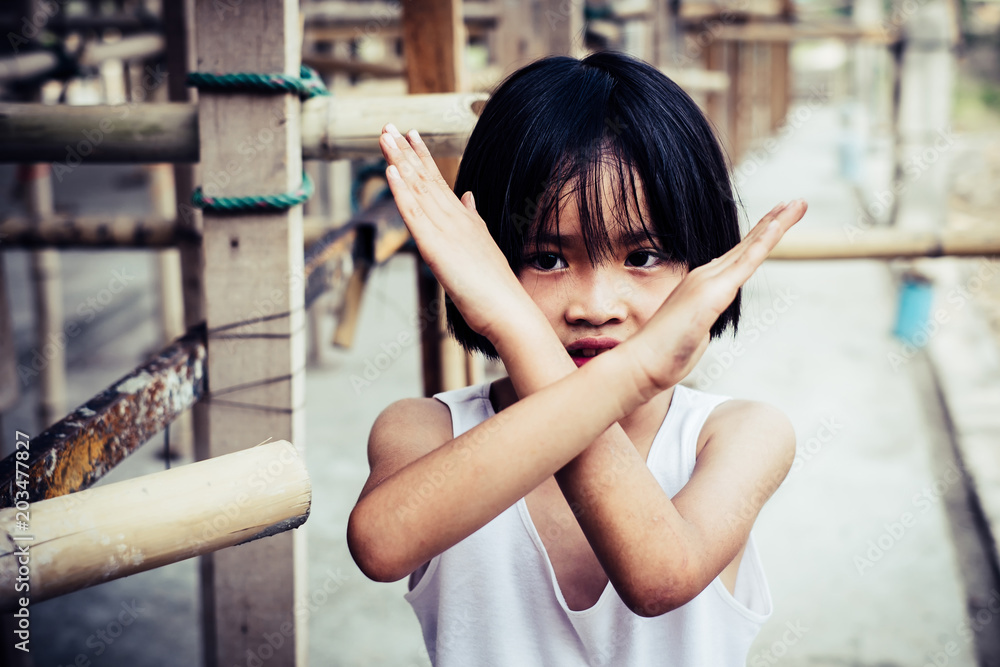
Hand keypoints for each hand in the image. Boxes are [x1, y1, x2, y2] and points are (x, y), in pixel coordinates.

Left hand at [379, 124, 539, 342]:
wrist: (508, 309)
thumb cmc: (495, 287)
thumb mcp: (483, 245)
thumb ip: (473, 219)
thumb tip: (468, 197)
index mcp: (464, 219)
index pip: (439, 182)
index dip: (422, 157)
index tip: (410, 134)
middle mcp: (454, 218)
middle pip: (424, 178)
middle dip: (404, 150)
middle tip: (387, 125)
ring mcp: (444, 230)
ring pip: (417, 189)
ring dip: (398, 160)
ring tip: (384, 136)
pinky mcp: (434, 247)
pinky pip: (413, 214)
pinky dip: (400, 190)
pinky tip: (389, 170)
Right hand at [623, 200, 807, 397]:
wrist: (642, 363)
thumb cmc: (664, 356)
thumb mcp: (691, 336)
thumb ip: (700, 325)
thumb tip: (701, 327)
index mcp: (702, 285)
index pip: (738, 257)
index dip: (759, 237)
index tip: (777, 221)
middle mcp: (705, 276)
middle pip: (748, 245)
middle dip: (774, 221)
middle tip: (796, 203)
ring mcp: (708, 281)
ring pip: (751, 247)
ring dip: (776, 223)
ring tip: (797, 204)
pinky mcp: (713, 292)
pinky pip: (745, 263)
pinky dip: (763, 242)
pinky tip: (778, 226)